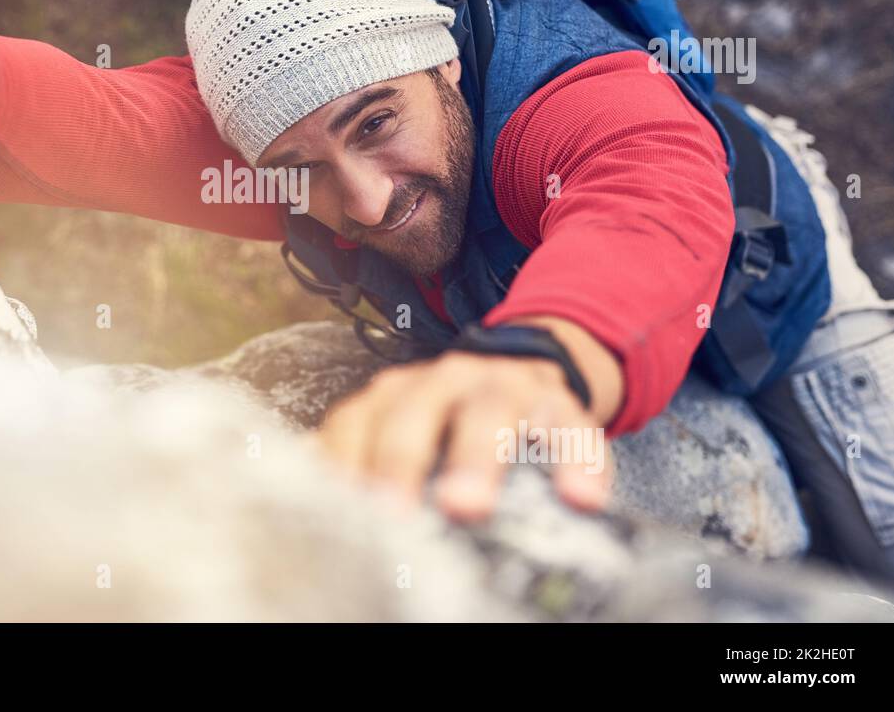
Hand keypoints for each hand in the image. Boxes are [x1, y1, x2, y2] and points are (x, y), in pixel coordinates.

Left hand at [316, 347, 612, 520]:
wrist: (525, 378)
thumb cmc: (450, 427)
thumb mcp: (403, 432)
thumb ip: (364, 462)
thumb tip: (313, 513)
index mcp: (394, 393)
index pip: (356, 422)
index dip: (344, 463)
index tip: (337, 507)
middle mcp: (442, 381)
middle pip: (413, 415)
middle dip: (399, 462)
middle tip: (392, 515)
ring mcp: (504, 386)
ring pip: (489, 412)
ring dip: (475, 459)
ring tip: (468, 508)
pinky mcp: (561, 405)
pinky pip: (572, 430)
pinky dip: (577, 462)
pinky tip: (580, 499)